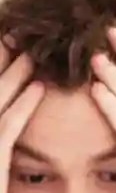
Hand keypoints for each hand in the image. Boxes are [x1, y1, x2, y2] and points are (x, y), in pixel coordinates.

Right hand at [0, 43, 43, 192]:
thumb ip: (3, 154)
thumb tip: (12, 141)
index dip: (0, 76)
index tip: (17, 51)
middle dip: (2, 67)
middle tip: (22, 38)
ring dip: (13, 75)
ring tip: (32, 51)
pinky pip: (3, 131)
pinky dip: (19, 107)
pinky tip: (36, 88)